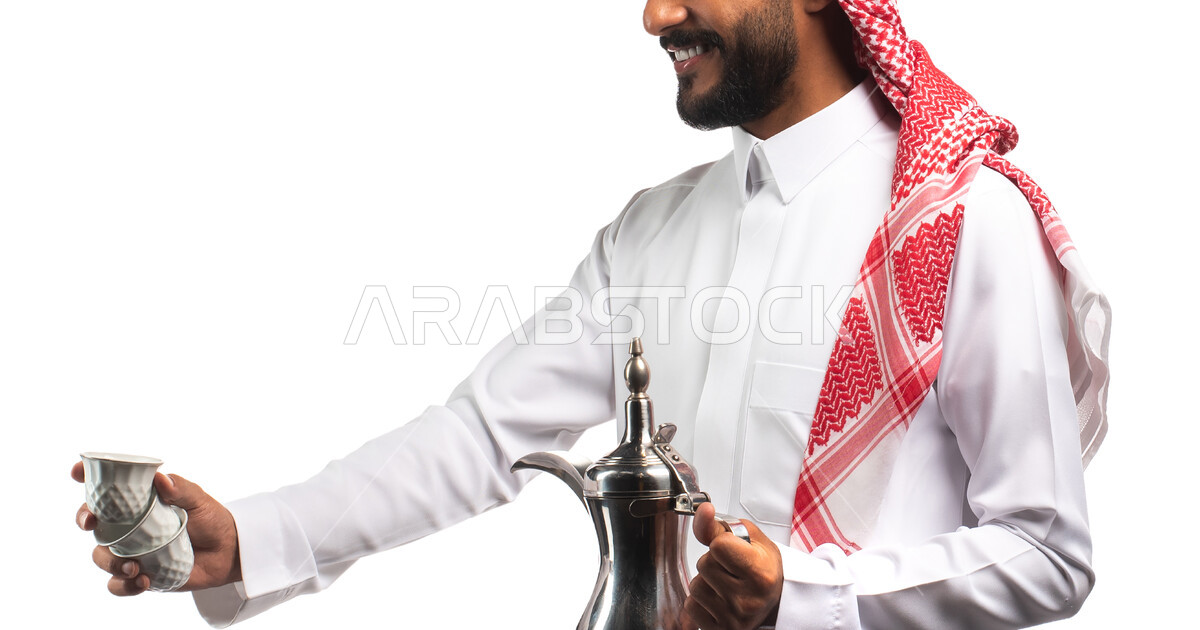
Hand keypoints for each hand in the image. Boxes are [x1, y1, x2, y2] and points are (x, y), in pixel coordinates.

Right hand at [73, 462, 241, 595]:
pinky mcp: (139, 575)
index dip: (85, 478)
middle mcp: (129, 527)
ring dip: (109, 562)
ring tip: (133, 567)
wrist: (228, 551)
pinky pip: (118, 584)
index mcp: (139, 503)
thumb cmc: (211, 519)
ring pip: (101, 556)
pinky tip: (143, 581)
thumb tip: (161, 479)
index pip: (106, 489)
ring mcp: (131, 551)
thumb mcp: (199, 500)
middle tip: (90, 522)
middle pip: (93, 522)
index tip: (76, 473)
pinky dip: (124, 585)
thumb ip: (181, 489)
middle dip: (83, 519)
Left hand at [681, 503, 782, 629]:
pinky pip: (691, 606)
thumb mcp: (753, 541)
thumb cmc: (764, 569)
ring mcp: (733, 618)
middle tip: (733, 570)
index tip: (736, 551)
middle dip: (714, 563)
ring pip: (695, 586)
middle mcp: (747, 600)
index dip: (723, 543)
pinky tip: (719, 600)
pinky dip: (701, 601)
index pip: (718, 545)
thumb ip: (722, 526)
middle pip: (704, 565)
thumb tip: (703, 510)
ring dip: (706, 582)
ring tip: (726, 585)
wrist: (775, 604)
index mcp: (761, 574)